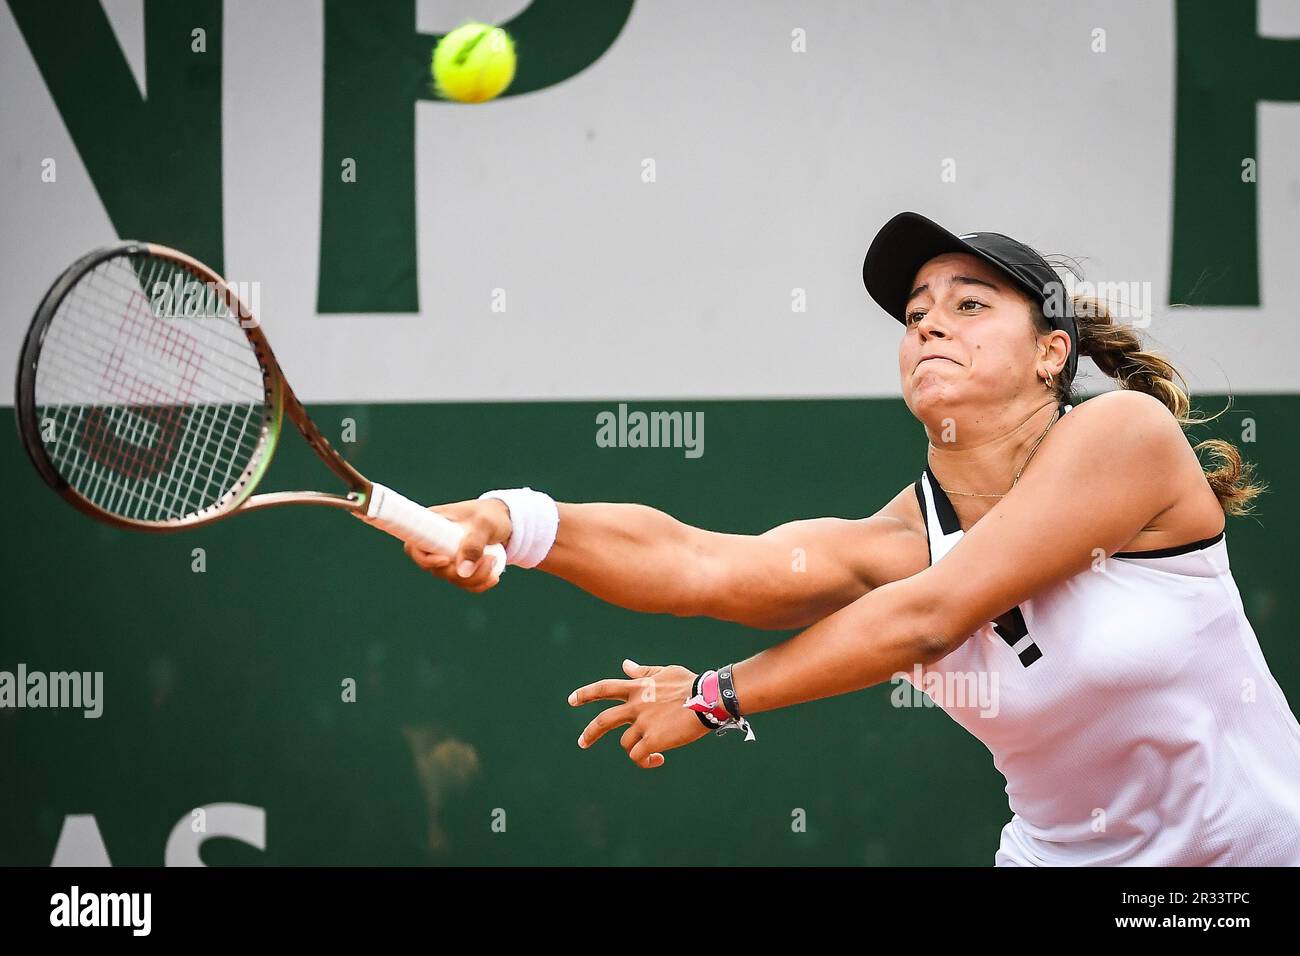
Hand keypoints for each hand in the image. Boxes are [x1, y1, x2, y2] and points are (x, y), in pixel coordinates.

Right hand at [404, 498, 511, 592]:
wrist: (508, 520)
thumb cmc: (492, 515)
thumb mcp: (485, 524)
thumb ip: (474, 543)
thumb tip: (462, 572)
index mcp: (432, 524)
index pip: (414, 547)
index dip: (424, 560)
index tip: (446, 560)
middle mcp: (436, 543)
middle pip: (435, 569)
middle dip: (461, 572)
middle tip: (488, 558)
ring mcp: (447, 556)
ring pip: (452, 579)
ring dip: (475, 578)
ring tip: (494, 561)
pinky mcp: (460, 567)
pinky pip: (464, 583)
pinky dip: (479, 584)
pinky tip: (494, 577)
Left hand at [568, 660, 709, 768]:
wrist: (708, 698)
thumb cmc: (691, 684)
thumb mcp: (664, 672)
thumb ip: (642, 671)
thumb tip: (625, 664)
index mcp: (637, 688)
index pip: (604, 688)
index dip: (585, 694)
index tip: (571, 700)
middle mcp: (636, 705)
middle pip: (603, 721)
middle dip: (590, 733)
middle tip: (582, 743)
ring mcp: (643, 723)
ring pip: (626, 744)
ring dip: (635, 750)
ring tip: (652, 754)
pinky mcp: (654, 739)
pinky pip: (639, 756)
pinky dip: (645, 761)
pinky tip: (658, 760)